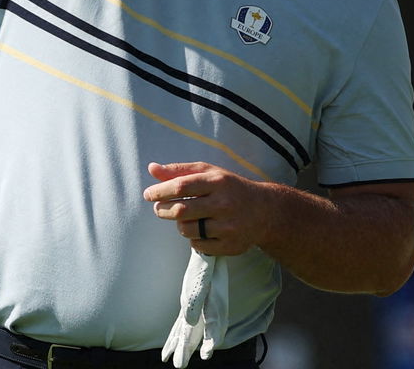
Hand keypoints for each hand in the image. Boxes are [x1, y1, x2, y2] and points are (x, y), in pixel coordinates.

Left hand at [143, 160, 267, 256]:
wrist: (265, 211)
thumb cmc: (229, 188)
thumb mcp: (209, 173)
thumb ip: (180, 171)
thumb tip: (152, 168)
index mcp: (218, 181)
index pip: (181, 186)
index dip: (160, 191)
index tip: (148, 194)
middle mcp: (224, 204)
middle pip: (181, 210)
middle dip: (163, 210)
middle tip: (159, 208)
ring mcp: (228, 226)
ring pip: (187, 230)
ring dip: (179, 225)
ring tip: (185, 218)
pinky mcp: (230, 245)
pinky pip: (198, 245)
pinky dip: (193, 239)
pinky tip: (201, 230)